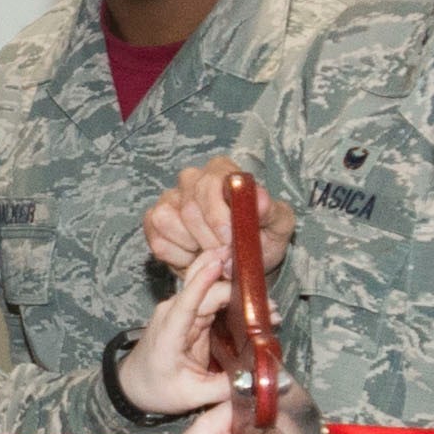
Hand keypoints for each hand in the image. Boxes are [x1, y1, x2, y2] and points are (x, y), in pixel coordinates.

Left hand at [115, 228, 275, 427]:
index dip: (202, 280)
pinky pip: (212, 293)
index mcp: (169, 331)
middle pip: (207, 288)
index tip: (218, 264)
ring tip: (265, 298)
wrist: (135, 384)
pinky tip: (252, 297)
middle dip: (239, 290)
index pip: (186, 300)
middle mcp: (174, 312)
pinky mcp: (192, 311)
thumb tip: (256, 381)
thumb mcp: (191, 395)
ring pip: (210, 284)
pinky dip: (232, 291)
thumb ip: (224, 388)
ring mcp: (182, 308)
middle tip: (270, 307)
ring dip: (236, 285)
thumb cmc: (157, 388)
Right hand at [138, 157, 291, 275]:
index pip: (211, 183)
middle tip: (226, 257)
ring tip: (212, 253)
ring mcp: (170, 199)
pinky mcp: (154, 221)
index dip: (218, 217)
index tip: (230, 242)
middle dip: (209, 241)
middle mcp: (192, 179)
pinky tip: (195, 256)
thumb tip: (260, 200)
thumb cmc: (262, 238)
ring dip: (192, 248)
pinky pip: (158, 241)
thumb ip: (272, 211)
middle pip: (190, 209)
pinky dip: (178, 257)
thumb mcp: (278, 226)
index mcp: (222, 171)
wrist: (244, 262)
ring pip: (168, 222)